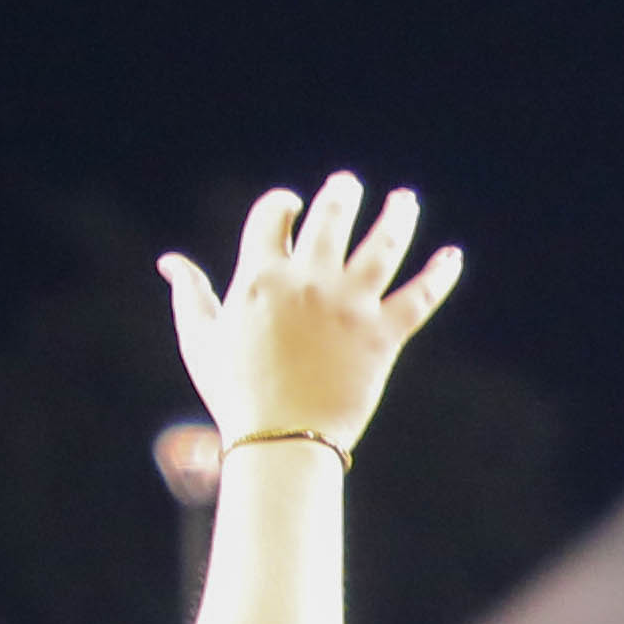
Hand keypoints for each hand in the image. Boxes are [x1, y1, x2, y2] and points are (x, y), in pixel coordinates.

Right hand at [156, 179, 464, 453]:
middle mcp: (308, 282)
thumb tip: (170, 261)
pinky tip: (453, 256)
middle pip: (332, 218)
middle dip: (341, 194)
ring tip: (405, 199)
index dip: (282, 203)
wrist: (280, 439)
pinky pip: (420, 296)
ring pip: (383, 246)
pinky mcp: (384, 335)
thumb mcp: (201, 340)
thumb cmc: (233, 392)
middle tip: (347, 184)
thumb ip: (189, 295)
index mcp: (260, 278)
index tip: (292, 204)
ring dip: (398, 217)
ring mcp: (350, 306)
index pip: (273, 216)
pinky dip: (440, 274)